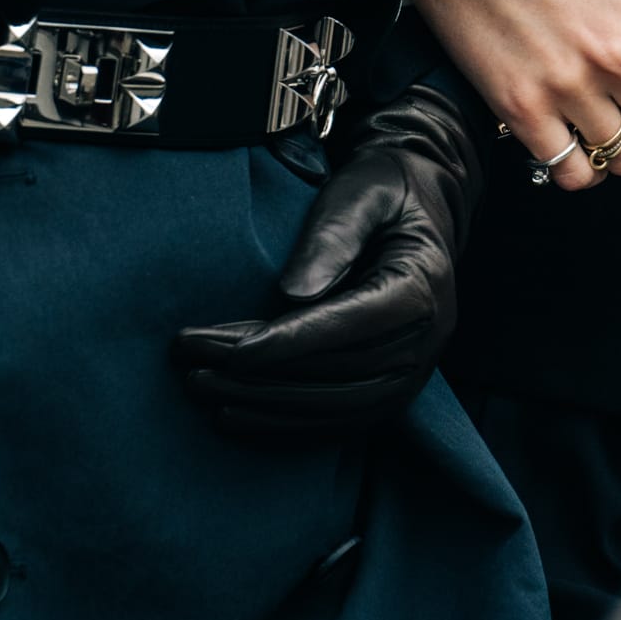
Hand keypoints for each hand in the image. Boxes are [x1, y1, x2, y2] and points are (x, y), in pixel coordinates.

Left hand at [175, 84, 479, 441]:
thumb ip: (332, 235)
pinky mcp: (392, 390)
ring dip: (266, 407)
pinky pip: (339, 423)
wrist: (417, 207)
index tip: (235, 353)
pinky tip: (234, 417)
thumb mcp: (360, 193)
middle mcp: (426, 339)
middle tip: (194, 366)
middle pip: (341, 374)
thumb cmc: (381, 192)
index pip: (355, 326)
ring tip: (202, 388)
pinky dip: (285, 427)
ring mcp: (412, 372)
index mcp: (423, 285)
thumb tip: (292, 294)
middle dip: (264, 377)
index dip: (293, 344)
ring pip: (337, 408)